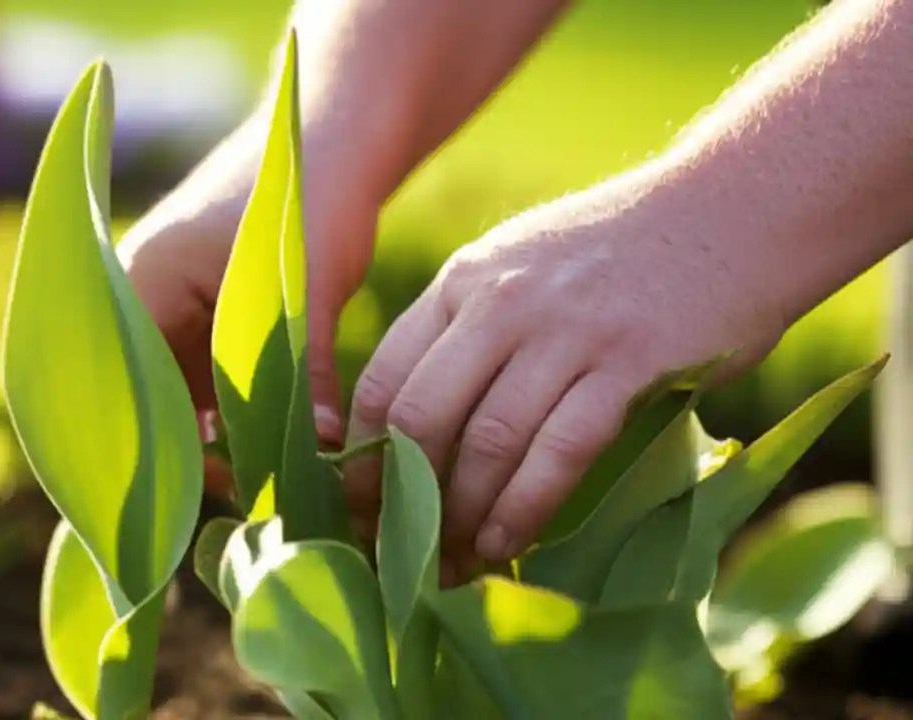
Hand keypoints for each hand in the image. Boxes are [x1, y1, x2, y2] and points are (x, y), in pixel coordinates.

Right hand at [118, 120, 379, 491]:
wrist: (332, 146)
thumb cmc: (308, 197)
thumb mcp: (306, 291)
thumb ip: (307, 372)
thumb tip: (322, 450)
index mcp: (137, 287)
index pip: (119, 387)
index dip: (154, 446)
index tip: (208, 490)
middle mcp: (139, 306)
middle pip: (146, 402)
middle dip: (191, 452)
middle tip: (248, 493)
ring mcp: (170, 318)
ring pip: (181, 402)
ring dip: (221, 440)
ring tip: (268, 480)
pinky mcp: (204, 327)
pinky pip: (210, 389)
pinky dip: (240, 418)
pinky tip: (275, 449)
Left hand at [342, 169, 787, 568]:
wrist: (733, 206)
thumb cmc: (620, 249)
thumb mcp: (522, 262)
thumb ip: (469, 324)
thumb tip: (418, 421)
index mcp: (462, 280)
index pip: (383, 377)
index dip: (361, 455)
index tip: (361, 506)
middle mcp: (501, 301)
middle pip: (423, 418)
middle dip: (403, 497)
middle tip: (402, 548)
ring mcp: (565, 329)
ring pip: (488, 442)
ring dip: (464, 516)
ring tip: (456, 562)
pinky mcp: (629, 360)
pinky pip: (559, 451)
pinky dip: (525, 508)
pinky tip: (507, 542)